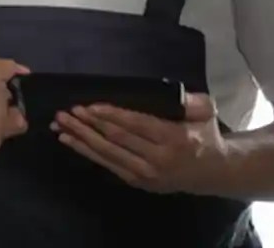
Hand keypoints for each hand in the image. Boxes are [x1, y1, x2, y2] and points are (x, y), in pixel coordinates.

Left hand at [54, 93, 225, 193]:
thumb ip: (192, 102)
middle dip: (89, 125)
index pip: (135, 125)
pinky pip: (107, 164)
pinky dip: (86, 152)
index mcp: (173, 138)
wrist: (212, 172)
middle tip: (67, 112)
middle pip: (116, 139)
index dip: (111, 115)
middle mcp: (156, 159)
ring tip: (60, 125)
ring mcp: (144, 174)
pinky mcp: (136, 181)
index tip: (89, 106)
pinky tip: (70, 141)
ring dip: (81, 139)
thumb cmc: (205, 135)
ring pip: (107, 154)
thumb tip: (170, 93)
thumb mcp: (207, 111)